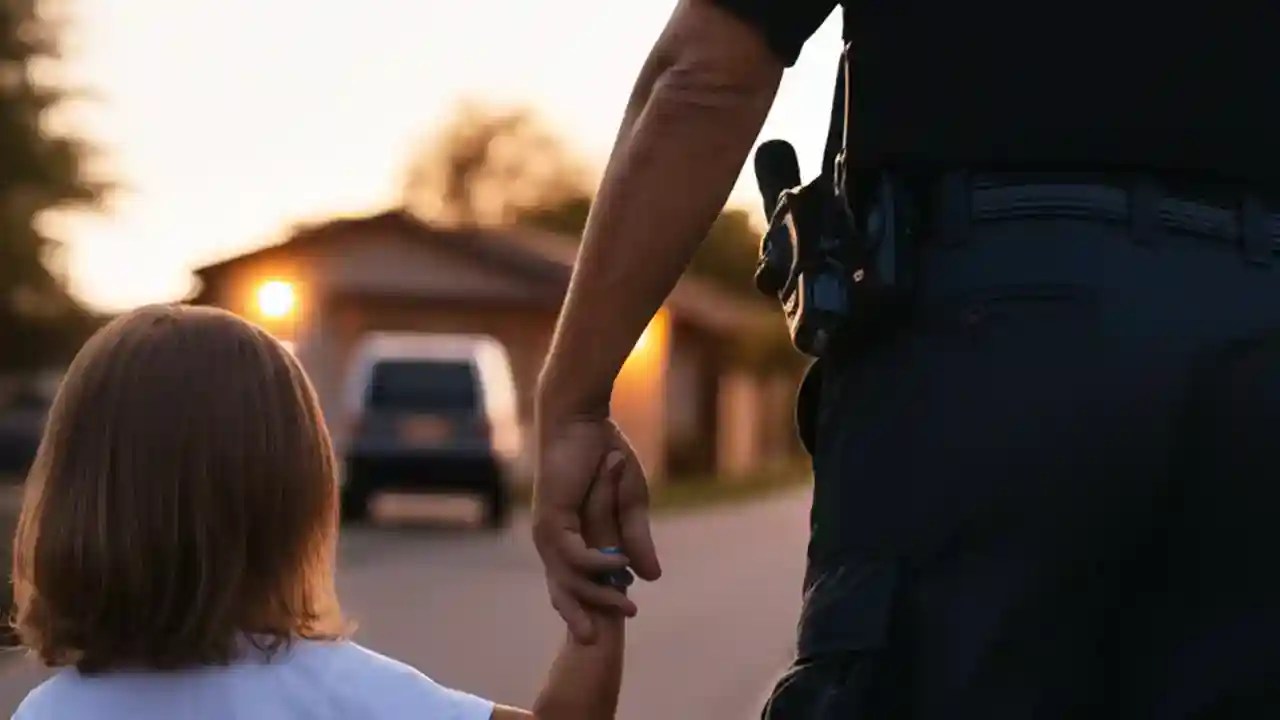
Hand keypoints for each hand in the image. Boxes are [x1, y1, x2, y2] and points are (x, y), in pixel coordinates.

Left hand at [534, 417, 660, 642]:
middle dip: (584, 616)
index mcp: (567, 536)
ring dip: (599, 596)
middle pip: (562, 591)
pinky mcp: (551, 518)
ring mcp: (548, 531)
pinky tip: (621, 567)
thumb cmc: (603, 453)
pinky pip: (574, 556)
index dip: (593, 604)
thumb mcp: (630, 503)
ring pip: (569, 580)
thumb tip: (652, 578)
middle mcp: (552, 539)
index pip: (574, 582)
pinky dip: (598, 565)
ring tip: (629, 605)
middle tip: (601, 641)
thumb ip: (636, 539)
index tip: (621, 617)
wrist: (582, 418)